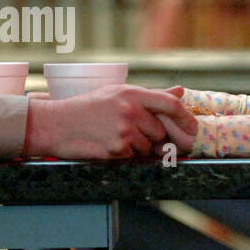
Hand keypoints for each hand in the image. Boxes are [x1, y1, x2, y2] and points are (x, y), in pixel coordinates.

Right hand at [23, 85, 196, 159]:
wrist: (56, 123)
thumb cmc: (85, 108)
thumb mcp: (116, 94)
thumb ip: (150, 96)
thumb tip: (180, 92)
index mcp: (131, 93)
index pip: (170, 104)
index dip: (186, 118)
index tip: (193, 128)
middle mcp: (130, 110)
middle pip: (159, 131)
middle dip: (151, 137)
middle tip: (130, 133)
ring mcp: (124, 130)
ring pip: (146, 146)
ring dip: (135, 146)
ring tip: (111, 135)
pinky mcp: (116, 148)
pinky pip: (132, 156)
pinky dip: (123, 154)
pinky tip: (106, 144)